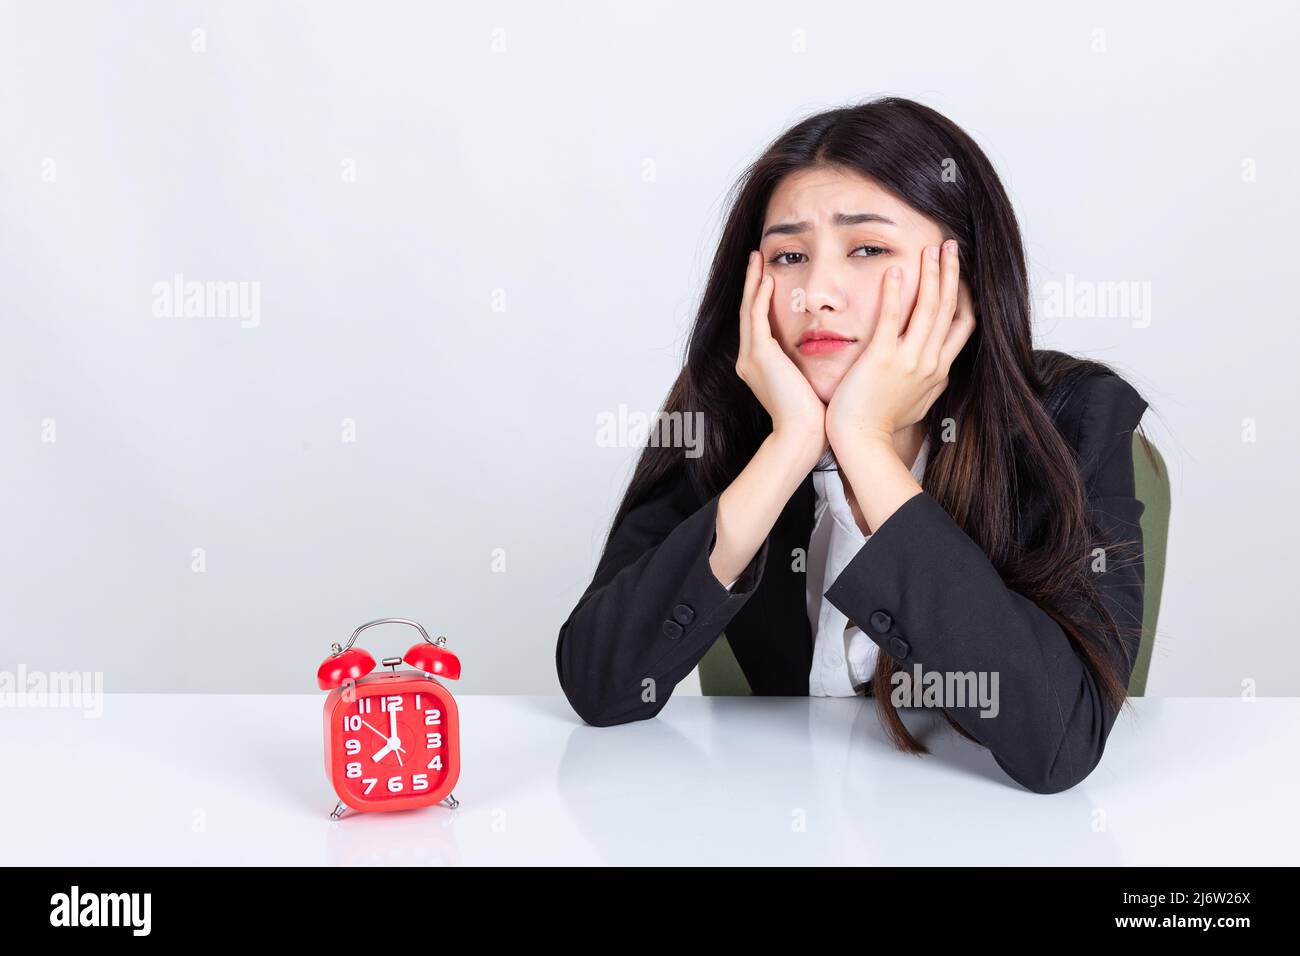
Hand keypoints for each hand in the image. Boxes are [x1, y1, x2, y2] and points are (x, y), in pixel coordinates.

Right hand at [735, 250, 827, 462]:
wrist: (802, 436)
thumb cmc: (812, 418)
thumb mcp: (809, 384)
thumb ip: (810, 365)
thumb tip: (831, 351)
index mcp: (760, 367)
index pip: (758, 324)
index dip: (761, 299)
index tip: (769, 277)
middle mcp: (749, 360)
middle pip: (748, 312)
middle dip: (752, 283)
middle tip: (757, 259)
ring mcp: (751, 358)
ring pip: (749, 310)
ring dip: (754, 282)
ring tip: (758, 259)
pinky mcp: (760, 355)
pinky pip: (757, 317)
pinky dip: (761, 297)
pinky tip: (768, 279)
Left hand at [825, 240, 975, 450]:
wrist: (862, 442)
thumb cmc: (883, 425)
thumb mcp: (919, 404)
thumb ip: (931, 383)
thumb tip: (942, 370)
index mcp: (938, 371)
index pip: (963, 325)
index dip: (964, 295)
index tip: (961, 272)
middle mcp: (929, 362)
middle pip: (948, 309)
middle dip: (951, 274)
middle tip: (950, 245)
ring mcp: (908, 360)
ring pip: (928, 309)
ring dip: (932, 275)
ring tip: (932, 248)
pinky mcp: (882, 359)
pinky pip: (891, 319)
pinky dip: (896, 293)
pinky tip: (896, 271)